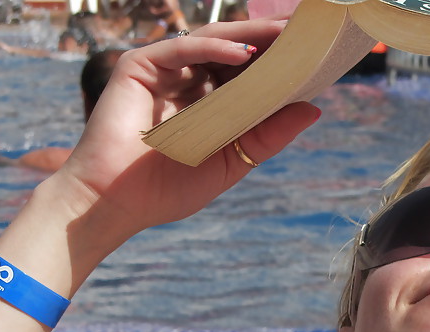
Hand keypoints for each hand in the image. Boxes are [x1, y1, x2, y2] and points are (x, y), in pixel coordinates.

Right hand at [51, 20, 320, 244]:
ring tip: (285, 35)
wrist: (114, 204)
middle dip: (271, 39)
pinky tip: (246, 53)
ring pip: (212, 42)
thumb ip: (268, 135)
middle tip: (307, 30)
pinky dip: (215, 48)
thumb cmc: (167, 188)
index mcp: (207, 102)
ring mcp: (163, 71)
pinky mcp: (139, 66)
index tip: (315, 55)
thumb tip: (313, 108)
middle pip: (234, 51)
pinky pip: (182, 48)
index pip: (248, 72)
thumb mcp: (231, 160)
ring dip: (250, 35)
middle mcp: (187, 81)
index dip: (279, 62)